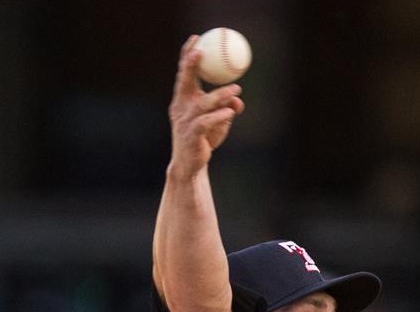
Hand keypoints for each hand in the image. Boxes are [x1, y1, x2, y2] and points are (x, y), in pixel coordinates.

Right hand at [167, 36, 244, 180]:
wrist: (190, 164)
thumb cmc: (203, 139)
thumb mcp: (218, 121)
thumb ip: (227, 108)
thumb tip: (238, 102)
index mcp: (184, 98)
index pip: (184, 72)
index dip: (188, 54)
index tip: (196, 38)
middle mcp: (181, 106)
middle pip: (184, 81)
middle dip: (190, 65)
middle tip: (200, 51)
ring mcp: (184, 121)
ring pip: (202, 103)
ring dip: (220, 95)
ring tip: (236, 90)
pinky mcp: (191, 135)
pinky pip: (207, 123)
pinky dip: (219, 116)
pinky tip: (230, 112)